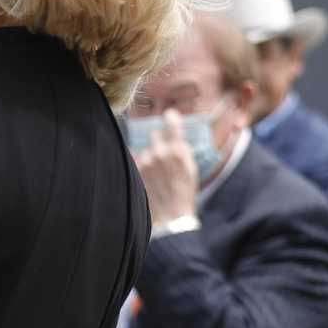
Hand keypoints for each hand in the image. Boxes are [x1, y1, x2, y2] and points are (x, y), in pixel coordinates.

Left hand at [135, 111, 200, 226]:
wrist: (171, 213)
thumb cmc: (184, 192)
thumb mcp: (191, 168)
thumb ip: (182, 151)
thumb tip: (176, 139)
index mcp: (178, 151)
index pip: (172, 126)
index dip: (170, 118)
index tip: (169, 115)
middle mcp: (161, 153)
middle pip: (153, 134)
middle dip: (157, 140)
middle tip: (162, 152)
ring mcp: (147, 161)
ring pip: (144, 149)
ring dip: (149, 155)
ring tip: (157, 172)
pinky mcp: (137, 170)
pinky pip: (136, 159)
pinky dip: (141, 163)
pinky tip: (148, 174)